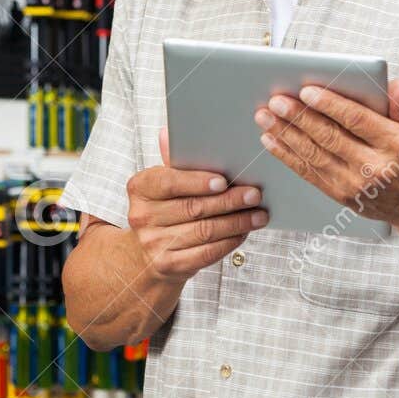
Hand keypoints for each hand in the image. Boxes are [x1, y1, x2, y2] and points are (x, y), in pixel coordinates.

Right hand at [125, 128, 267, 284]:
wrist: (147, 253)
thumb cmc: (164, 208)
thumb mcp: (164, 183)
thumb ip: (173, 161)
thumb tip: (168, 132)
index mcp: (140, 188)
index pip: (168, 182)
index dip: (197, 182)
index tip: (224, 181)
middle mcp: (142, 216)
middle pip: (193, 208)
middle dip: (229, 201)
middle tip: (254, 195)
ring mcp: (154, 243)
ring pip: (204, 231)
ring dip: (236, 222)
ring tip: (258, 215)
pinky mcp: (169, 265)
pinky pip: (206, 253)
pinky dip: (229, 242)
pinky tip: (244, 232)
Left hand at [254, 78, 398, 258]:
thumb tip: (392, 83)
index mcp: (395, 145)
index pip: (356, 120)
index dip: (329, 105)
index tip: (306, 90)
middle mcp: (374, 167)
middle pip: (329, 138)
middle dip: (298, 117)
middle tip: (276, 101)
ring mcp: (355, 185)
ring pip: (314, 155)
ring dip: (286, 135)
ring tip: (266, 117)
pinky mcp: (342, 196)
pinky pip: (309, 174)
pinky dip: (288, 157)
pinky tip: (273, 141)